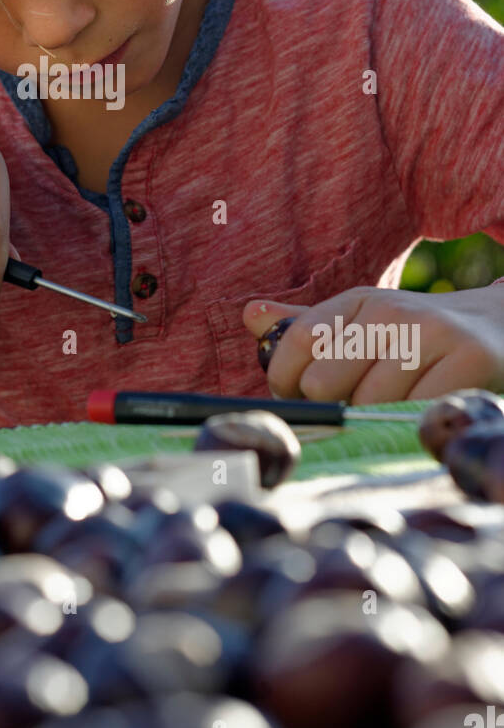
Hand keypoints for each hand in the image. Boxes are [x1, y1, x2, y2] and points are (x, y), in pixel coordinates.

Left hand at [242, 285, 503, 403]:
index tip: (298, 398)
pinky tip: (420, 418)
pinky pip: (415, 415)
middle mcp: (391, 311)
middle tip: (355, 409)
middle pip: (324, 384)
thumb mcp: (363, 325)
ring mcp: (431, 335)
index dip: (285, 382)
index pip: (296, 342)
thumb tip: (248, 315)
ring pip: (367, 405)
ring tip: (394, 411)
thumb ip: (307, 327)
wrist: (500, 328)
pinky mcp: (468, 362)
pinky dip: (411, 427)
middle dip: (333, 408)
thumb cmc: (418, 338)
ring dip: (375, 421)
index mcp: (359, 301)